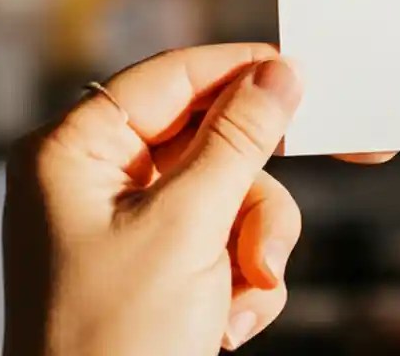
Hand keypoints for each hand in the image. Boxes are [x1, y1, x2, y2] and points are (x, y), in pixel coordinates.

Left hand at [2, 45, 392, 354]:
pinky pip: (231, 242)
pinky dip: (244, 282)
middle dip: (257, 196)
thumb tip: (280, 74)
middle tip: (321, 191)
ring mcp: (131, 224)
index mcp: (78, 151)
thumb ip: (239, 140)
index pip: (175, 77)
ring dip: (257, 248)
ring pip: (236, 196)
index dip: (244, 71)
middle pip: (217, 141)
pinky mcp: (162, 266)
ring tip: (245, 294)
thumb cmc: (113, 340)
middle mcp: (101, 178)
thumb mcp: (187, 228)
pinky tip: (226, 325)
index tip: (307, 78)